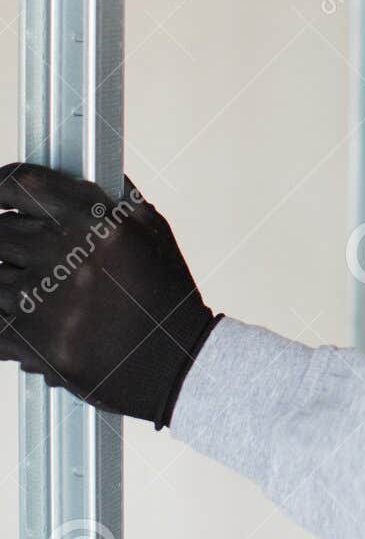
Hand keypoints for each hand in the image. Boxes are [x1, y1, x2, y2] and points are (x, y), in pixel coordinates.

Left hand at [0, 162, 220, 427]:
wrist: (174, 363)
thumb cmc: (164, 297)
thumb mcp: (150, 230)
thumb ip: (110, 197)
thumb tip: (76, 175)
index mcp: (94, 221)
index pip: (19, 184)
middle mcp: (65, 256)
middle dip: (6, 238)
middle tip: (26, 252)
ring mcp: (43, 302)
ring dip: (8, 280)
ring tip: (39, 291)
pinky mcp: (31, 342)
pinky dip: (7, 319)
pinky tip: (33, 320)